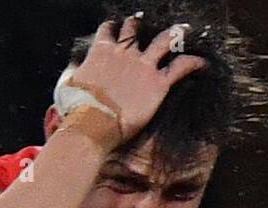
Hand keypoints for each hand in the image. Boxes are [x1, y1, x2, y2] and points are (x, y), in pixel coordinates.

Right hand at [64, 15, 206, 145]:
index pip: (107, 31)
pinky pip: (181, 67)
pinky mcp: (158, 83)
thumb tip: (73, 67)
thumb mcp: (65, 86)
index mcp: (100, 52)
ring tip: (183, 30)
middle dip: (139, 24)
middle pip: (135, 30)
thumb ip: (72, 72)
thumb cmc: (75, 108)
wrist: (91, 125)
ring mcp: (143, 66)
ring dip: (176, 34)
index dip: (111, 28)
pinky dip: (194, 62)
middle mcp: (124, 54)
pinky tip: (203, 62)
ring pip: (165, 40)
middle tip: (144, 22)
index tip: (114, 28)